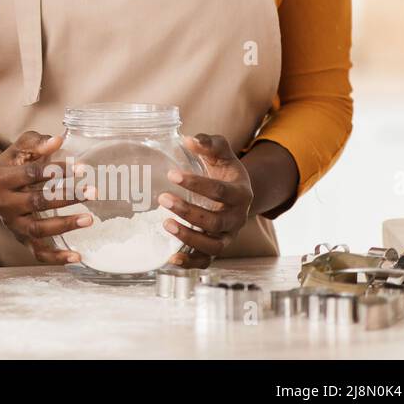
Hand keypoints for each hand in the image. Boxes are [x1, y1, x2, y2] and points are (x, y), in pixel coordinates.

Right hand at [0, 131, 94, 264]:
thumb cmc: (15, 163)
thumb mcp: (21, 147)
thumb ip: (37, 142)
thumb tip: (58, 140)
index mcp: (2, 178)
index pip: (32, 174)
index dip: (57, 171)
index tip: (82, 168)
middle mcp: (4, 204)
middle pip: (36, 202)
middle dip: (66, 197)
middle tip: (92, 192)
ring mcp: (12, 224)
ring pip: (38, 228)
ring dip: (64, 224)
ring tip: (89, 219)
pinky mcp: (21, 239)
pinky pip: (38, 252)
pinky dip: (56, 257)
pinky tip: (77, 256)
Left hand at [160, 134, 253, 268]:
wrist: (235, 193)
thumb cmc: (223, 170)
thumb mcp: (221, 152)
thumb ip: (209, 143)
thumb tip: (189, 139)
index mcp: (240, 194)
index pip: (220, 191)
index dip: (196, 183)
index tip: (172, 174)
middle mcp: (237, 218)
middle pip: (216, 221)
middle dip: (189, 211)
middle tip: (163, 198)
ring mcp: (227, 235)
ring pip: (213, 245)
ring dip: (189, 237)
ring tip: (165, 224)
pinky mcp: (216, 247)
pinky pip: (206, 261)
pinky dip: (190, 263)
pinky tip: (170, 258)